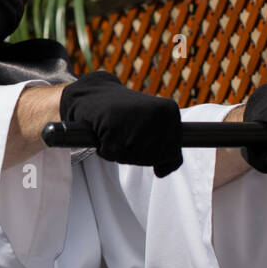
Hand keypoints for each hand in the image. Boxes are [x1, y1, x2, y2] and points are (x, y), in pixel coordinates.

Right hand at [59, 71, 182, 175]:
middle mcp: (158, 115)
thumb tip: (160, 173)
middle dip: (136, 154)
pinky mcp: (114, 127)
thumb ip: (165, 149)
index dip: (155, 155)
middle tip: (125, 133)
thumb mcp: (153, 126)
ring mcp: (137, 120)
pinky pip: (114, 155)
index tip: (142, 137)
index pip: (173, 155)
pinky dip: (105, 150)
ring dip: (120, 153)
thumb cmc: (124, 114)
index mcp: (170, 111)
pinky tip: (105, 133)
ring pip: (134, 158)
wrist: (93, 94)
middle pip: (153, 158)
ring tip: (115, 132)